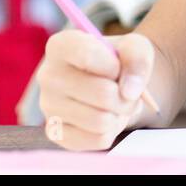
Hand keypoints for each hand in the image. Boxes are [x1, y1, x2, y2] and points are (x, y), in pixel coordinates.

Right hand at [36, 31, 155, 150]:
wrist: (113, 85)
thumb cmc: (120, 60)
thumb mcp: (135, 46)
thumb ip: (138, 57)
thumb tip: (129, 92)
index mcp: (61, 46)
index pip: (87, 55)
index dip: (114, 65)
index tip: (118, 67)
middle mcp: (47, 75)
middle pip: (102, 93)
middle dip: (126, 95)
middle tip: (126, 91)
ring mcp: (48, 107)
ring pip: (100, 120)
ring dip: (120, 114)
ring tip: (116, 104)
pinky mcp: (56, 134)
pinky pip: (97, 140)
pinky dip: (111, 131)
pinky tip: (105, 117)